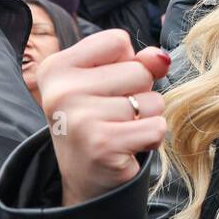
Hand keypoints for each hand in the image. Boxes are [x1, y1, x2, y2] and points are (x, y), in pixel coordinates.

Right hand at [40, 31, 171, 207]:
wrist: (86, 177)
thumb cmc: (100, 120)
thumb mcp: (111, 82)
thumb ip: (138, 61)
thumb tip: (161, 58)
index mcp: (57, 68)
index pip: (117, 41)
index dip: (125, 63)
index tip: (106, 87)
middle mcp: (61, 92)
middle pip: (138, 71)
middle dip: (139, 93)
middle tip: (114, 115)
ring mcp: (80, 119)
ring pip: (151, 101)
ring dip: (146, 118)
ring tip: (121, 131)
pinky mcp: (103, 145)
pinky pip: (156, 127)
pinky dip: (152, 138)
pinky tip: (128, 147)